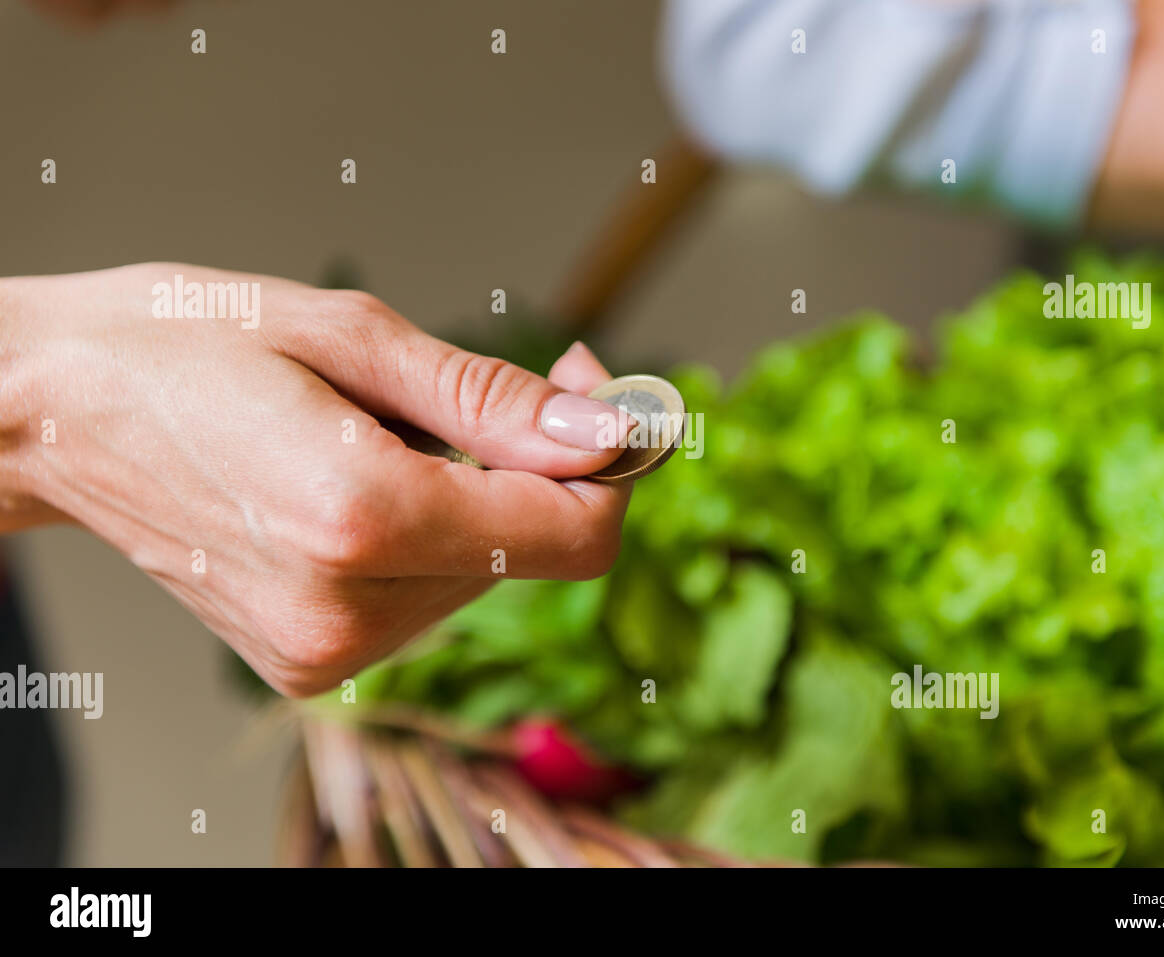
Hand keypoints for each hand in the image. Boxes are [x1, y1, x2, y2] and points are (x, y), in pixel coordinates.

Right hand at [0, 263, 631, 695]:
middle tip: (487, 388)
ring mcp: (323, 648)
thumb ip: (491, 401)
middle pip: (533, 556)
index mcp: (359, 518)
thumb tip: (604, 434)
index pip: (572, 537)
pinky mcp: (308, 660)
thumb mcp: (350, 336)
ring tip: (384, 435)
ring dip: (474, 502)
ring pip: (484, 577)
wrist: (54, 411)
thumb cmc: (180, 345)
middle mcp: (346, 608)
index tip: (593, 397)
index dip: (613, 467)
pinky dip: (427, 536)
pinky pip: (426, 597)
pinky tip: (361, 484)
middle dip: (539, 470)